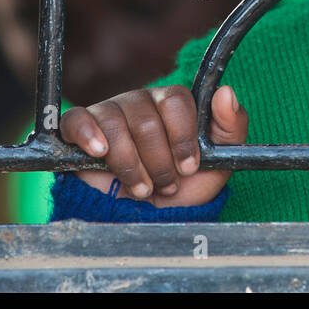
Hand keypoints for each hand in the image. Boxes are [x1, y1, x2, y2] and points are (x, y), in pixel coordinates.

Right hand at [59, 85, 247, 206]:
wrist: (144, 217)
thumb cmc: (181, 185)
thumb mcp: (216, 163)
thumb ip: (230, 127)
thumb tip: (226, 92)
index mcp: (171, 103)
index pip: (176, 100)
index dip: (182, 137)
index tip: (188, 167)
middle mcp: (140, 102)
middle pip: (146, 120)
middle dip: (158, 162)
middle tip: (164, 184)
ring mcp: (109, 112)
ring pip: (115, 124)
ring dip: (130, 165)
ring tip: (139, 188)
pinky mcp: (80, 128)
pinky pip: (77, 118)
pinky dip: (88, 134)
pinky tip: (100, 152)